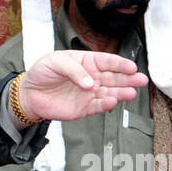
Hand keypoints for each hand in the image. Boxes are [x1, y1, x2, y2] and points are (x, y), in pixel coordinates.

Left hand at [18, 51, 148, 121]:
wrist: (29, 93)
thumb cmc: (42, 72)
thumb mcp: (56, 61)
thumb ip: (74, 70)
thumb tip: (90, 83)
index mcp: (87, 62)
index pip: (108, 61)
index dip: (120, 64)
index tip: (131, 67)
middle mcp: (92, 78)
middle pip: (114, 78)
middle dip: (129, 79)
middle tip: (142, 80)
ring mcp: (89, 94)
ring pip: (110, 92)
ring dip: (122, 93)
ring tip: (132, 93)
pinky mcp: (84, 108)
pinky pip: (98, 106)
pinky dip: (106, 105)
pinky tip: (113, 101)